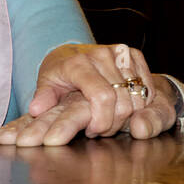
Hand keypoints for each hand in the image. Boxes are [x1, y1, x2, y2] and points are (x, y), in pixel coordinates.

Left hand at [0, 44, 176, 145]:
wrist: (71, 51)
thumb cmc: (59, 73)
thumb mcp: (46, 85)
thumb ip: (42, 97)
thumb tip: (36, 109)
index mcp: (78, 63)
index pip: (102, 96)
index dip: (103, 120)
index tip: (93, 131)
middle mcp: (101, 54)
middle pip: (122, 100)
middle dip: (114, 122)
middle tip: (100, 130)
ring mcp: (120, 52)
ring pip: (137, 96)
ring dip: (127, 115)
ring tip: (110, 119)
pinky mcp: (134, 54)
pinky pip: (147, 86)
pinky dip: (140, 103)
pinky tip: (124, 108)